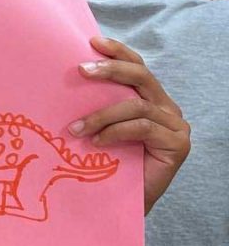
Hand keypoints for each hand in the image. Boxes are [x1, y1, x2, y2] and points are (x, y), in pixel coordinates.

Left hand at [71, 37, 189, 214]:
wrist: (122, 204)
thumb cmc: (108, 164)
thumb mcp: (100, 127)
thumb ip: (97, 105)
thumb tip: (66, 78)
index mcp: (150, 99)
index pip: (137, 67)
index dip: (118, 52)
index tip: (92, 42)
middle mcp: (166, 108)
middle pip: (142, 77)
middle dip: (111, 70)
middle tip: (81, 70)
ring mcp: (175, 126)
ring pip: (137, 105)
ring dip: (102, 114)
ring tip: (76, 129)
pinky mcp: (178, 144)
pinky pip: (142, 127)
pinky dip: (115, 131)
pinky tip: (96, 141)